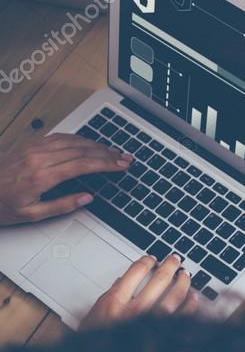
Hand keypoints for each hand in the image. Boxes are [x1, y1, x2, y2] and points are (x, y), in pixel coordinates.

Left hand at [0, 134, 132, 225]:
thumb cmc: (1, 204)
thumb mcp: (31, 215)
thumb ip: (62, 206)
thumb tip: (86, 198)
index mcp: (41, 176)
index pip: (83, 165)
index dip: (106, 164)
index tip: (121, 165)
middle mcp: (39, 158)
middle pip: (82, 150)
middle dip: (107, 154)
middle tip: (125, 158)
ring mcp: (34, 148)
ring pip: (73, 140)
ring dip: (96, 145)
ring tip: (112, 150)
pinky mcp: (31, 144)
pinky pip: (60, 136)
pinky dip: (79, 139)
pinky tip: (89, 143)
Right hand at [80, 255, 198, 329]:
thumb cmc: (95, 345)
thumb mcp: (93, 317)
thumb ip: (109, 297)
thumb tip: (124, 280)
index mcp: (114, 303)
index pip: (136, 271)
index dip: (147, 261)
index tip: (152, 259)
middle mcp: (135, 312)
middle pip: (160, 279)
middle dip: (170, 266)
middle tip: (175, 260)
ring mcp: (151, 325)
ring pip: (175, 295)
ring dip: (183, 282)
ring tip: (185, 275)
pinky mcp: (163, 336)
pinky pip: (183, 316)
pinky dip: (191, 304)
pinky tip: (193, 297)